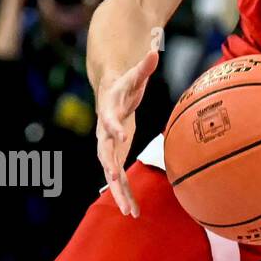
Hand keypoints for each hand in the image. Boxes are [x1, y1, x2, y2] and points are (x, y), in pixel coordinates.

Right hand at [95, 49, 159, 217]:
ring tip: (128, 212)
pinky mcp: (116, 156)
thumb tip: (156, 48)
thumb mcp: (134, 76)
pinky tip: (133, 211)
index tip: (120, 137)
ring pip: (112, 173)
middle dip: (111, 170)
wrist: (110, 95)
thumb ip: (144, 66)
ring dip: (119, 193)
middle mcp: (104, 135)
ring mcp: (108, 148)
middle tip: (116, 184)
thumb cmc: (124, 85)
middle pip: (105, 154)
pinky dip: (125, 193)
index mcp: (108, 114)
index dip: (113, 128)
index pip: (109, 122)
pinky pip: (119, 178)